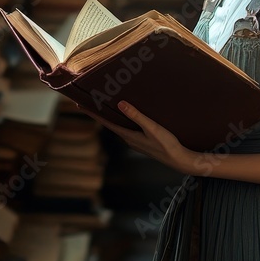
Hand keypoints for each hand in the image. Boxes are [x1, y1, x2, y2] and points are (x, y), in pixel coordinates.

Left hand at [78, 100, 199, 174]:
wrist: (179, 159)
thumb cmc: (166, 145)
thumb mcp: (152, 128)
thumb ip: (137, 116)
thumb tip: (121, 104)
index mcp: (128, 136)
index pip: (106, 122)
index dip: (93, 113)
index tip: (80, 104)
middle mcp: (129, 139)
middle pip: (110, 123)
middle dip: (99, 112)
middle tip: (89, 100)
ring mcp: (135, 140)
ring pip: (119, 125)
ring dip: (111, 116)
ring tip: (105, 104)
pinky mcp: (143, 140)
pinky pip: (127, 127)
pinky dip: (123, 119)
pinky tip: (127, 115)